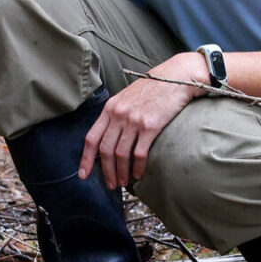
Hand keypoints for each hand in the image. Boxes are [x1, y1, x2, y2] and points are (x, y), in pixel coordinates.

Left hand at [81, 53, 205, 189]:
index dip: (86, 158)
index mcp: (110, 108)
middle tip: (110, 184)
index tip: (84, 174)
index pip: (92, 138)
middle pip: (105, 150)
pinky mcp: (150, 126)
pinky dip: (137, 167)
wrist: (177, 77)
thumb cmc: (154, 87)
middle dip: (106, 171)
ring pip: (120, 154)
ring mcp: (133, 120)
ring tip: (123, 182)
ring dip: (121, 172)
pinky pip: (139, 153)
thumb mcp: (128, 96)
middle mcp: (118, 114)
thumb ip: (117, 114)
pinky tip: (138, 174)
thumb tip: (111, 135)